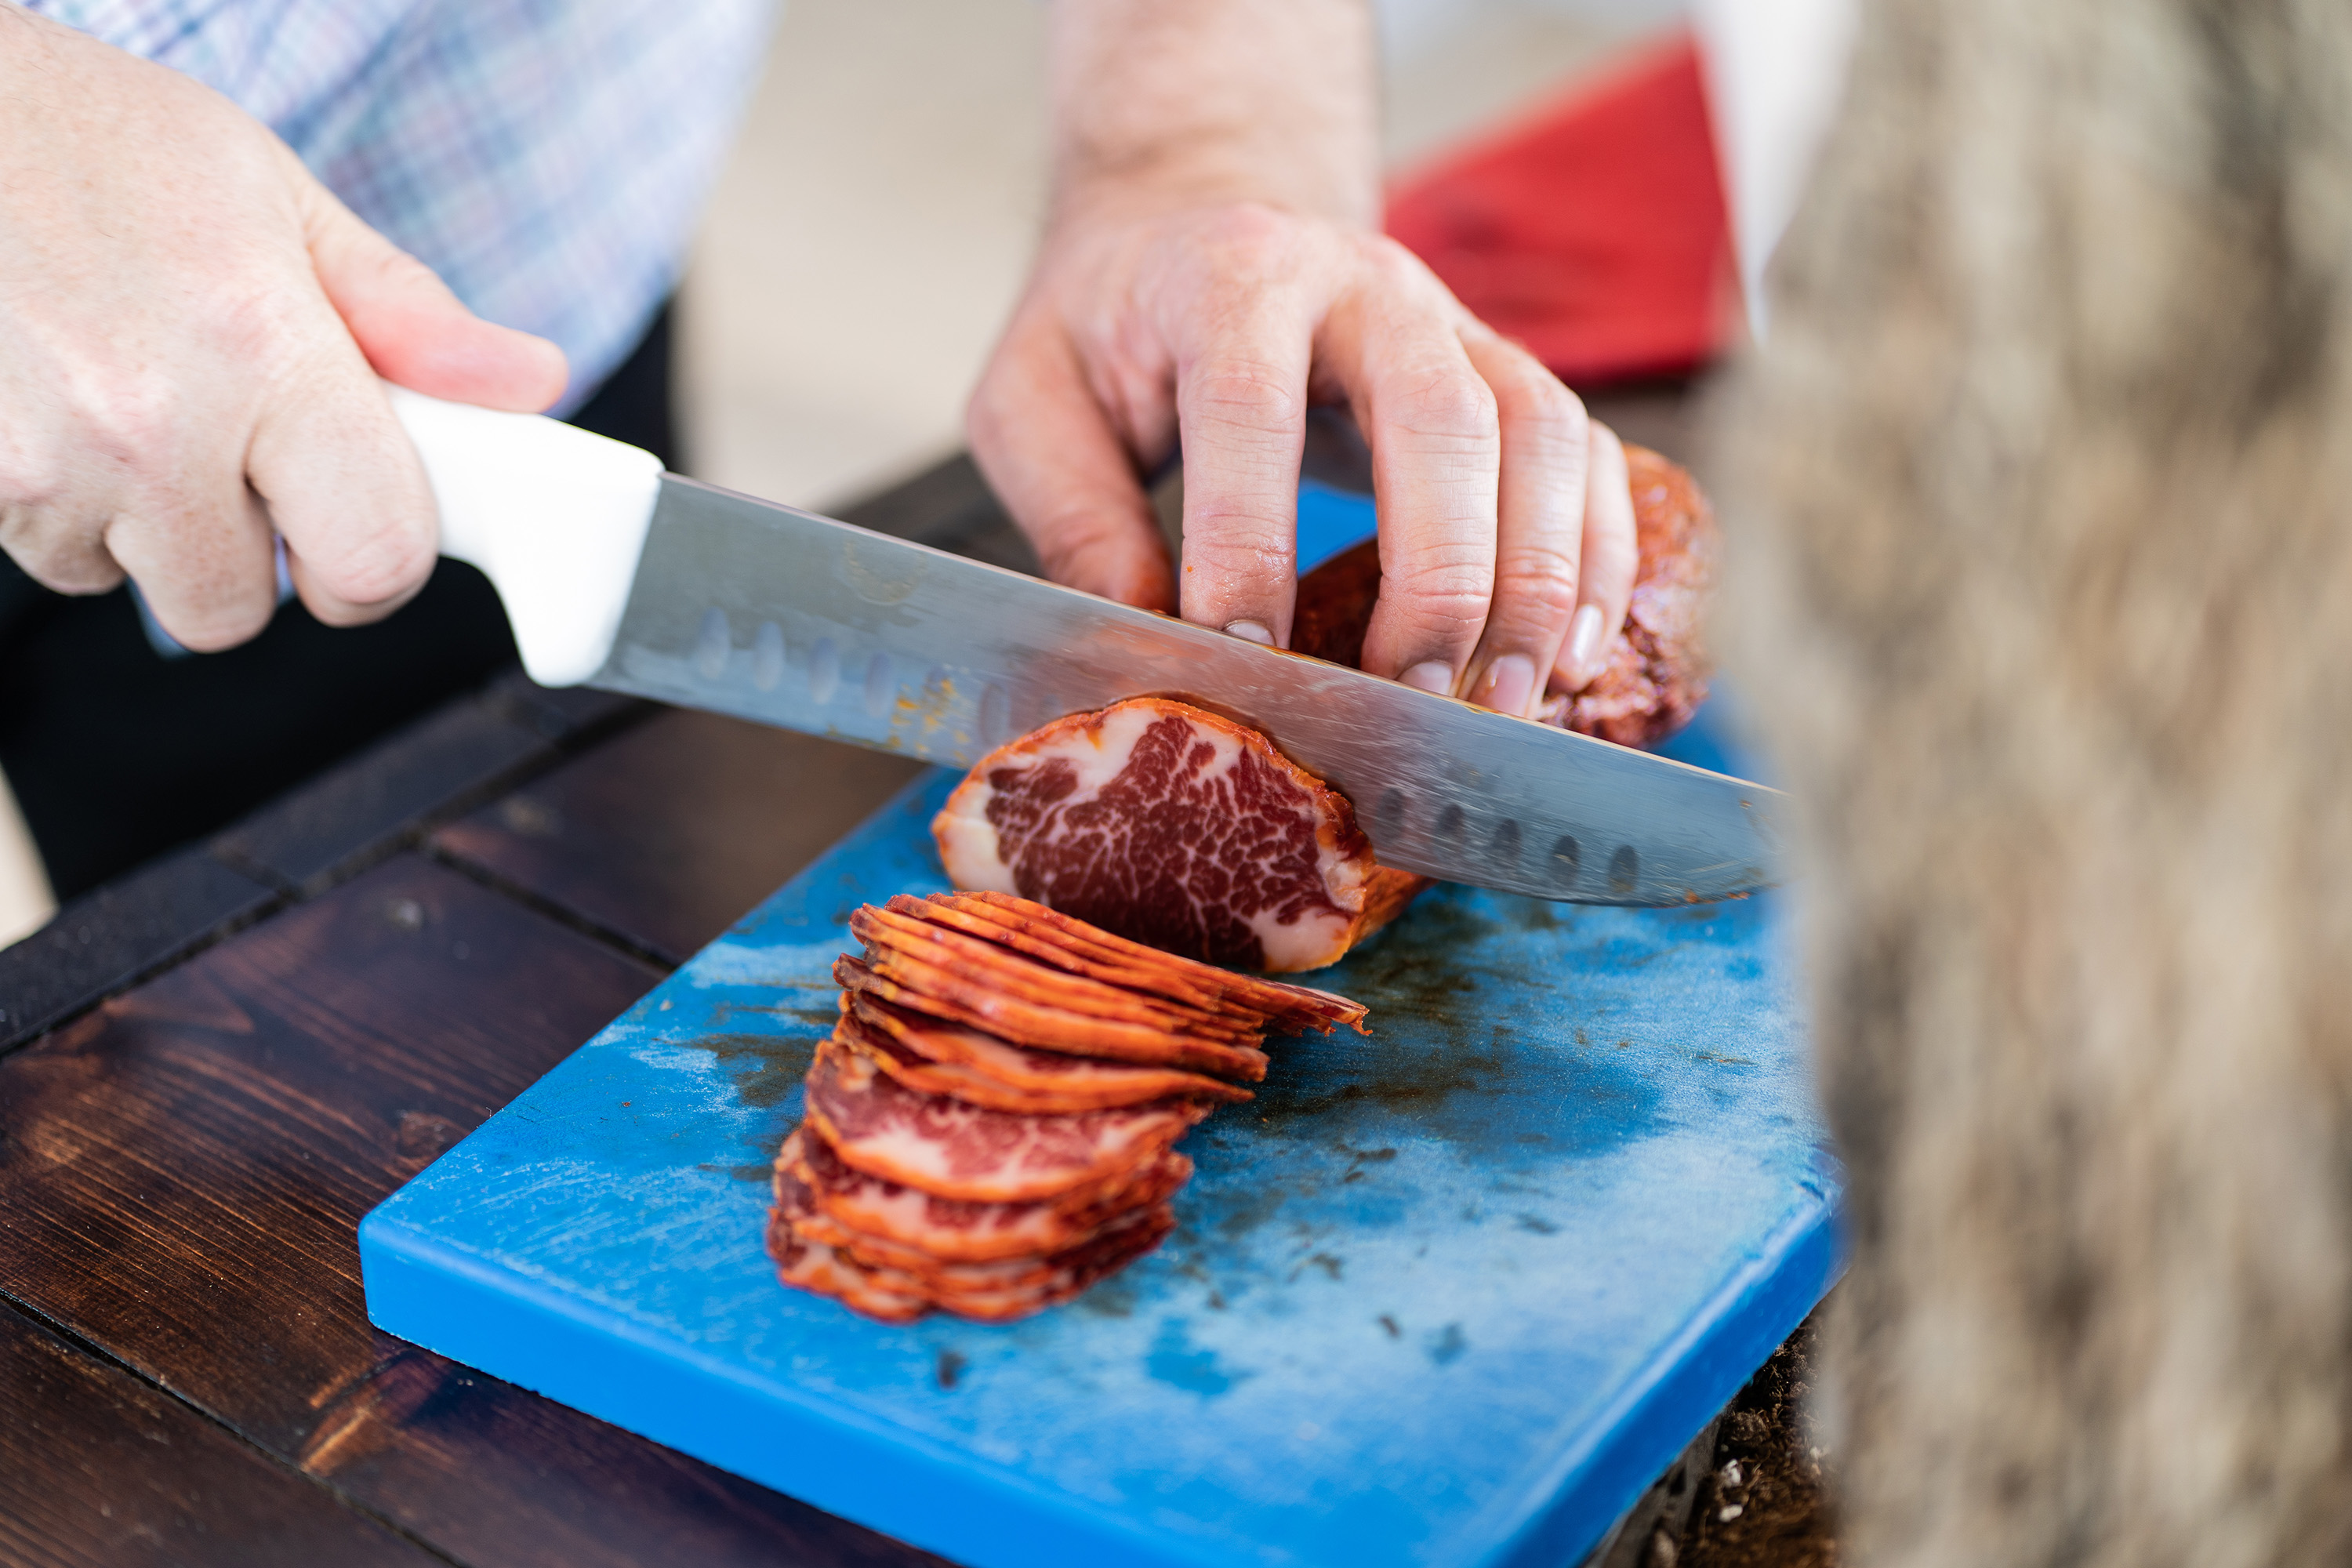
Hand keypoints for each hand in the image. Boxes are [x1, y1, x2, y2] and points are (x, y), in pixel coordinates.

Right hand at [0, 9, 565, 651]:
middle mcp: (153, 423)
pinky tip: (68, 409)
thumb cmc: (104, 144)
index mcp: (263, 350)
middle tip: (240, 452)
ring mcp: (46, 463)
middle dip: (255, 552)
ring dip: (154, 531)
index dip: (377, 563)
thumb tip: (530, 383)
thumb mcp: (281, 200)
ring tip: (142, 407)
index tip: (363, 522)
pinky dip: (70, 508)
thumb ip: (410, 316)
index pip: (376, 558)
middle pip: (241, 608)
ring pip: (141, 589)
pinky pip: (54, 557)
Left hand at [967, 200, 1635, 720]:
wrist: (1196, 224)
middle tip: (1408, 697)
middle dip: (1438, 572)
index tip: (1242, 654)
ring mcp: (1454, 323)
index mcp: (1230, 277)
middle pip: (1441, 414)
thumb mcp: (1032, 402)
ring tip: (1499, 702)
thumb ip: (1071, 517)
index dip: (1250, 536)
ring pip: (1540, 432)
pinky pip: (1588, 454)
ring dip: (1537, 578)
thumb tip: (1139, 646)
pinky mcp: (1506, 372)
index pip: (1251, 406)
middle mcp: (1365, 285)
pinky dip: (1596, 559)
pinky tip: (1570, 658)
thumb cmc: (1109, 330)